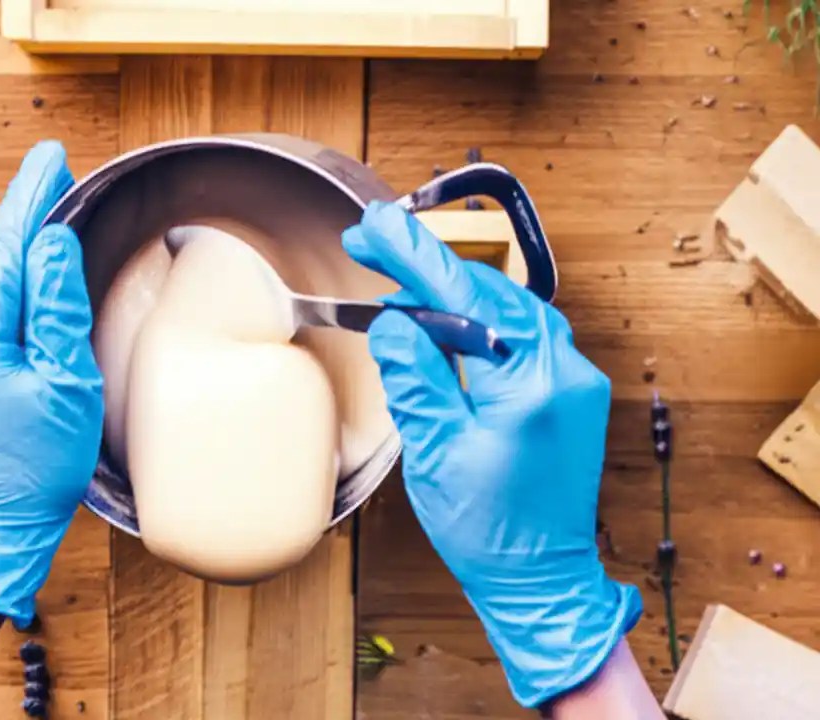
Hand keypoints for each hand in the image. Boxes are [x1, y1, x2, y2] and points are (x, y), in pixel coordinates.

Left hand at [0, 141, 103, 623]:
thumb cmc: (33, 468)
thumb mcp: (64, 382)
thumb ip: (56, 306)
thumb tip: (51, 244)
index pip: (4, 245)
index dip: (30, 197)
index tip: (50, 157)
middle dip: (24, 217)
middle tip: (56, 176)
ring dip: (15, 251)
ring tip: (47, 218)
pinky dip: (4, 285)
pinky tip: (27, 278)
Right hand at [343, 202, 641, 708]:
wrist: (539, 581)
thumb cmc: (489, 530)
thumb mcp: (435, 453)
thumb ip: (416, 380)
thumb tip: (394, 326)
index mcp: (532, 385)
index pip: (465, 299)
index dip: (415, 258)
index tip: (376, 227)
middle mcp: (565, 372)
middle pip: (491, 292)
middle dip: (428, 266)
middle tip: (373, 243)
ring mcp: (572, 381)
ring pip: (506, 309)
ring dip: (451, 289)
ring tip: (397, 277)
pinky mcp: (567, 394)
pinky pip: (519, 336)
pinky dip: (476, 319)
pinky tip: (440, 320)